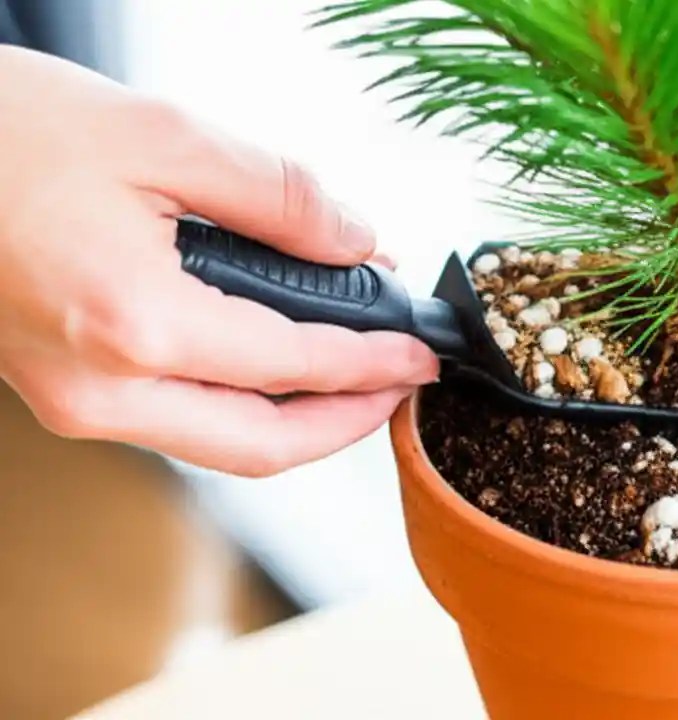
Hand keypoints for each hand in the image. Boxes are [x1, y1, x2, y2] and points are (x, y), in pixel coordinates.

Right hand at [0, 47, 438, 476]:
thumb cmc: (7, 132)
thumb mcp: (163, 137)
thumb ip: (279, 196)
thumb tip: (357, 240)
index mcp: (135, 326)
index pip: (295, 367)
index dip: (374, 366)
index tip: (422, 354)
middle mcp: (102, 389)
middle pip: (262, 447)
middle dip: (346, 424)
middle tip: (400, 386)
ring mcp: (74, 402)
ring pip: (218, 444)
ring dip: (296, 420)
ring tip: (353, 375)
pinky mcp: (60, 391)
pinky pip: (175, 420)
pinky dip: (240, 402)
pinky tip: (273, 360)